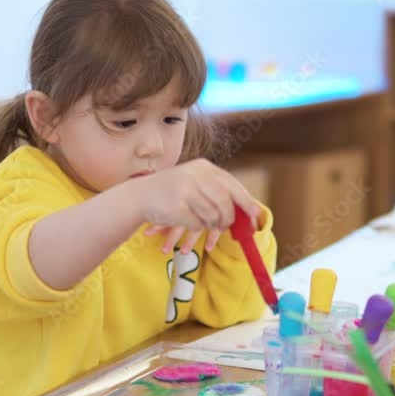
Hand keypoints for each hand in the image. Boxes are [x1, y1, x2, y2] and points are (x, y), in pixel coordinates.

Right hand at [132, 159, 260, 253]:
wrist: (140, 195)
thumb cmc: (173, 191)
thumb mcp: (196, 182)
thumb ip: (219, 191)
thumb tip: (249, 209)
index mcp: (203, 167)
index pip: (232, 186)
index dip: (245, 202)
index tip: (254, 215)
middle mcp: (195, 175)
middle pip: (225, 203)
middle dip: (229, 218)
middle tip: (227, 227)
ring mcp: (184, 190)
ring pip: (212, 216)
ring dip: (210, 225)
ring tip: (202, 222)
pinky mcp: (175, 207)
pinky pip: (196, 224)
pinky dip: (195, 228)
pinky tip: (187, 222)